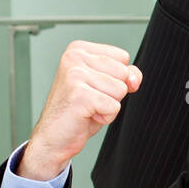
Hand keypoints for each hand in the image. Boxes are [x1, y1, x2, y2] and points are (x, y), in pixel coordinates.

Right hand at [17, 40, 140, 179]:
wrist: (54, 138)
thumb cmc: (78, 111)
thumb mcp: (106, 86)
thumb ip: (126, 74)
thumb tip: (134, 78)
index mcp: (79, 49)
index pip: (123, 57)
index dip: (116, 78)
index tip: (94, 87)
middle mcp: (74, 57)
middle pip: (123, 72)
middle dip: (113, 92)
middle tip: (90, 100)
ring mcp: (75, 75)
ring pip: (120, 89)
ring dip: (108, 105)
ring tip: (87, 108)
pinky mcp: (79, 95)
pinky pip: (114, 106)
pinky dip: (105, 117)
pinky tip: (86, 115)